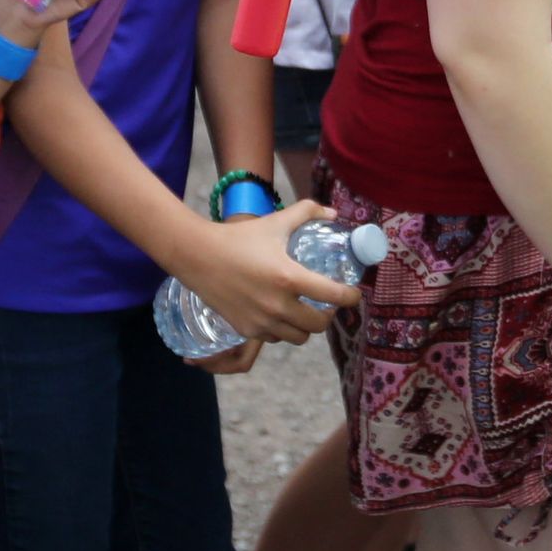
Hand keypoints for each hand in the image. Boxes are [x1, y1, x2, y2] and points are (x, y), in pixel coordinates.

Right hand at [175, 200, 363, 347]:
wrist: (197, 255)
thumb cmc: (238, 237)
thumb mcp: (275, 222)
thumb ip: (306, 212)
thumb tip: (332, 212)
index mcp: (290, 278)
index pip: (334, 296)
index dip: (351, 297)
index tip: (354, 293)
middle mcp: (278, 305)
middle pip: (318, 325)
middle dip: (327, 315)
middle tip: (325, 303)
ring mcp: (261, 321)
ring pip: (298, 337)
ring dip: (305, 326)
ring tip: (304, 311)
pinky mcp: (246, 329)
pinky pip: (275, 338)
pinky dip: (282, 330)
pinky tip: (280, 316)